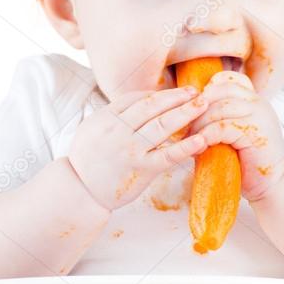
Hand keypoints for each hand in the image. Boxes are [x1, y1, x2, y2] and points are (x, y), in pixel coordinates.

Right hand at [67, 86, 210, 210]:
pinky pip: (168, 155)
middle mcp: (119, 130)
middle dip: (177, 96)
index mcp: (107, 117)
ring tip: (203, 104)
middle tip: (197, 91)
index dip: (161, 94)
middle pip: (153, 106)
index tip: (178, 93)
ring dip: (185, 113)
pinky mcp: (142, 169)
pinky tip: (201, 139)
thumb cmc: (88, 160)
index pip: (138, 98)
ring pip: (162, 125)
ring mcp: (131, 149)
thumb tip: (142, 101)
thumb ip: (115, 114)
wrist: (80, 191)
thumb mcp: (93, 128)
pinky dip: (185, 147)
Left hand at [188, 71, 283, 201]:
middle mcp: (258, 104)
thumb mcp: (235, 134)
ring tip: (188, 139)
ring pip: (219, 109)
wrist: (275, 184)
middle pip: (219, 92)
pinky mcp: (254, 133)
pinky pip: (222, 128)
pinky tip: (199, 147)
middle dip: (197, 109)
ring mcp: (259, 117)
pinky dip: (206, 136)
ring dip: (199, 124)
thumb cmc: (250, 162)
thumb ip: (220, 119)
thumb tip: (187, 114)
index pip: (225, 83)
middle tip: (183, 126)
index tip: (191, 113)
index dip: (205, 95)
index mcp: (253, 101)